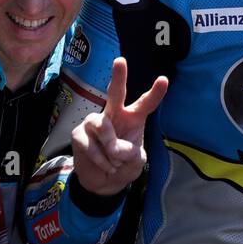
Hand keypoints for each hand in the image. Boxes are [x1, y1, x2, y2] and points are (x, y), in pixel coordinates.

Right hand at [71, 57, 167, 195]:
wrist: (104, 182)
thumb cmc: (124, 165)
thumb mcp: (136, 162)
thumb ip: (131, 153)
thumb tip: (115, 147)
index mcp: (133, 118)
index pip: (145, 104)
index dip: (155, 93)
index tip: (164, 80)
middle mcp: (114, 115)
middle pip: (116, 93)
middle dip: (118, 77)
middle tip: (120, 61)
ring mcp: (94, 122)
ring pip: (102, 125)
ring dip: (109, 147)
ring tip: (114, 161)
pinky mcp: (79, 134)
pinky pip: (89, 143)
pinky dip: (99, 158)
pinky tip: (103, 164)